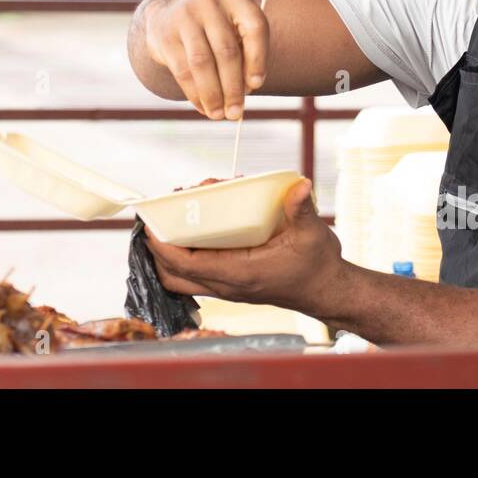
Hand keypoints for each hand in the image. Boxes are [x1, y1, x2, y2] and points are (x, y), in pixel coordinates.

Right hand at [142, 0, 268, 119]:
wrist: (169, 13)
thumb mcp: (233, 29)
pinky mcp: (165, 35)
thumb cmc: (213, 28)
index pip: (255, 27)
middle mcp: (209, 1)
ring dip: (213, 94)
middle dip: (233, 87)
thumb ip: (244, 54)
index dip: (258, 59)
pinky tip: (203, 107)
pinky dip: (195, 94)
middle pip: (226, 50)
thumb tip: (245, 93)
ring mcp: (184, 16)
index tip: (256, 86)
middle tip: (236, 113)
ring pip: (202, 63)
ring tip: (219, 115)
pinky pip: (182, 70)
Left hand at [144, 180, 345, 314]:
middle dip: (157, 250)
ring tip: (166, 228)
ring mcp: (229, 290)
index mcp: (241, 273)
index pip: (187, 264)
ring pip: (181, 281)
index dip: (163, 246)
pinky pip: (195, 279)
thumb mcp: (312, 234)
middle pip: (174, 276)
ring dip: (168, 258)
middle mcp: (229, 286)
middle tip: (155, 220)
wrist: (328, 292)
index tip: (149, 224)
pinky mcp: (232, 288)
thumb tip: (299, 185)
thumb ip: (301, 209)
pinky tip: (187, 239)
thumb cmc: (318, 265)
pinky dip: (182, 262)